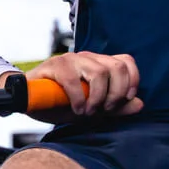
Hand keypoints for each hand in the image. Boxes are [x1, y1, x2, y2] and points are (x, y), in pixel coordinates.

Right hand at [4, 51, 143, 122]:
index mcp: (100, 63)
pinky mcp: (55, 65)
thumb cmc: (62, 103)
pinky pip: (74, 80)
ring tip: (89, 112)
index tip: (127, 99)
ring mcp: (72, 59)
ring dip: (98, 97)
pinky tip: (77, 109)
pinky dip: (79, 99)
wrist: (28, 100)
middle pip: (117, 68)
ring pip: (99, 73)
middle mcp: (89, 57)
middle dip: (116, 93)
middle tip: (105, 110)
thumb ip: (116, 108)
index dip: (132, 80)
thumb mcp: (93, 109)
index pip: (126, 62)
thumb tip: (140, 105)